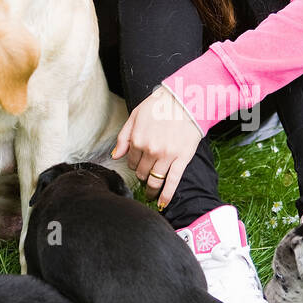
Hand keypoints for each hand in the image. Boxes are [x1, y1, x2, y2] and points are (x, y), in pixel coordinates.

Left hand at [112, 86, 201, 208]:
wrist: (186, 99)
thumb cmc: (161, 104)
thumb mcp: (136, 115)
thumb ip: (124, 136)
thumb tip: (115, 156)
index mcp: (137, 139)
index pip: (131, 162)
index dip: (134, 164)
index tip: (140, 164)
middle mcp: (150, 150)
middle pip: (142, 172)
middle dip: (142, 175)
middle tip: (146, 176)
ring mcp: (166, 156)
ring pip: (154, 180)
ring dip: (151, 189)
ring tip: (150, 194)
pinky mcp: (182, 159)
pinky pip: (172, 182)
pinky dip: (166, 195)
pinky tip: (162, 204)